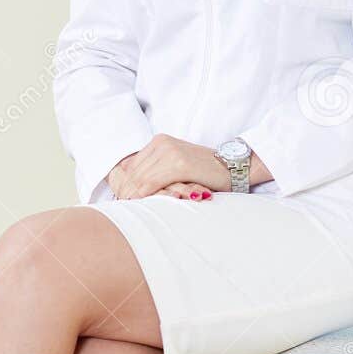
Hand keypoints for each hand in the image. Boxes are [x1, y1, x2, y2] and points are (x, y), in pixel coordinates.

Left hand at [109, 135, 231, 199]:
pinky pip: (152, 183)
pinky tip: (141, 207)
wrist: (232, 165)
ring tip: (128, 211)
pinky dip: (144, 196)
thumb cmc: (204, 170)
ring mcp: (170, 152)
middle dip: (125, 192)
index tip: (121, 201)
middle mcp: (162, 143)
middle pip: (132, 173)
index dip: (123, 184)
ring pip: (140, 179)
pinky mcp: (179, 164)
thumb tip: (130, 185)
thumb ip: (156, 169)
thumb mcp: (176, 164)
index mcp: (159, 141)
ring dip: (132, 196)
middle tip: (121, 210)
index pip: (130, 165)